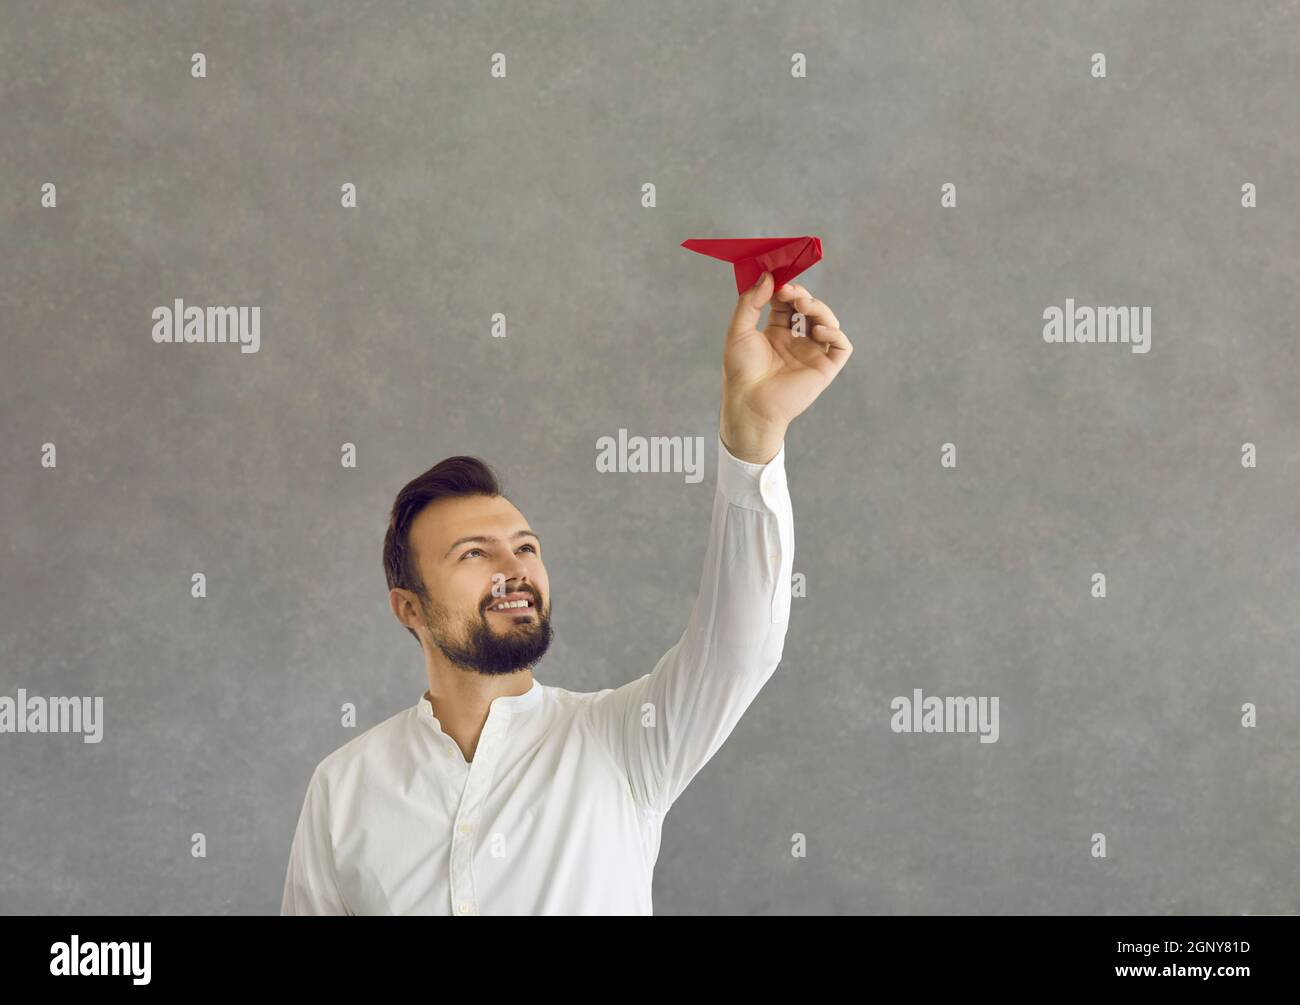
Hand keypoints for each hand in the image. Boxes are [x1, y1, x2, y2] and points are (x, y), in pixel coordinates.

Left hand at [719, 271, 852, 462]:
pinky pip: (841, 347)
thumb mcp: (739, 330)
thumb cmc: (741, 371)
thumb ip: (750, 302)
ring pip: (828, 322)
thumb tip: (767, 277)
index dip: (786, 290)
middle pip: (809, 310)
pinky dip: (835, 333)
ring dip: (819, 308)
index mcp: (776, 334)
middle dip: (802, 296)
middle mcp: (795, 342)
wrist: (749, 403)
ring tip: (803, 305)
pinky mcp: (824, 369)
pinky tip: (817, 329)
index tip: (779, 282)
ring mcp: (811, 354)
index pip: (788, 304)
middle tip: (791, 292)